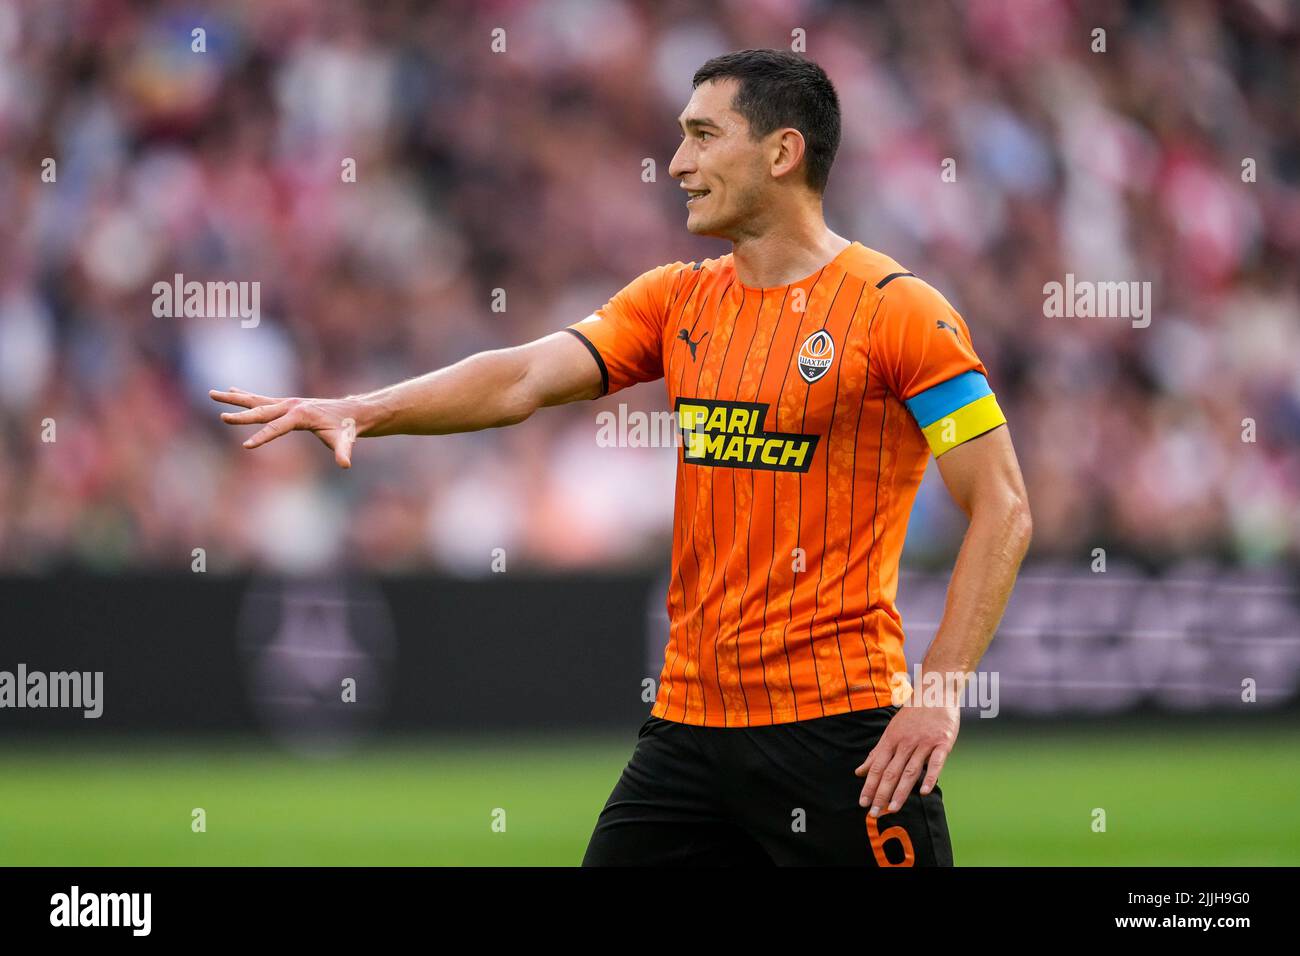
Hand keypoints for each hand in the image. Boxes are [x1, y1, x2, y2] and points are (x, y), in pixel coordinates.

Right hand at [210, 387, 364, 467]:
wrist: (351, 412)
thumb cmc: (347, 428)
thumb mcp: (346, 440)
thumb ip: (344, 452)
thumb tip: (345, 464)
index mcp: (301, 414)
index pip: (277, 428)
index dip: (263, 438)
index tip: (246, 446)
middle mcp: (290, 405)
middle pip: (260, 411)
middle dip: (241, 416)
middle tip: (222, 417)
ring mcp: (286, 402)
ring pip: (255, 400)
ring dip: (233, 398)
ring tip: (212, 393)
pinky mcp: (286, 403)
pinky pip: (261, 399)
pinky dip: (245, 395)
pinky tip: (231, 391)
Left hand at [855, 700, 959, 816]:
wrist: (935, 692)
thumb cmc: (913, 715)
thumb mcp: (891, 731)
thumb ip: (876, 753)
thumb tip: (859, 772)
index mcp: (891, 739)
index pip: (877, 767)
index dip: (869, 786)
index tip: (863, 803)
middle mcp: (905, 742)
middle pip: (891, 772)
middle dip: (880, 794)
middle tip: (874, 813)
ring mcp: (924, 743)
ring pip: (910, 770)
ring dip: (900, 791)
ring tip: (892, 808)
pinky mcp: (943, 742)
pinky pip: (936, 762)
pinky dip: (930, 777)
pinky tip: (924, 792)